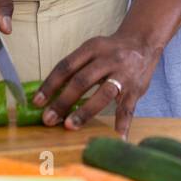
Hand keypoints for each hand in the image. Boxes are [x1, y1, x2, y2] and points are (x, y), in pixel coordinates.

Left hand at [32, 31, 161, 138]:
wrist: (143, 42)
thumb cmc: (111, 51)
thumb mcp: (93, 50)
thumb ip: (76, 68)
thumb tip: (50, 95)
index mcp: (92, 48)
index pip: (66, 66)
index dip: (50, 84)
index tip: (37, 102)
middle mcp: (108, 59)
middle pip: (82, 80)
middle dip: (63, 101)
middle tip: (48, 119)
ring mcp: (123, 74)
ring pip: (103, 94)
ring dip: (85, 111)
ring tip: (70, 126)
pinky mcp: (137, 88)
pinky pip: (128, 108)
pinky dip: (122, 124)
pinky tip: (117, 137)